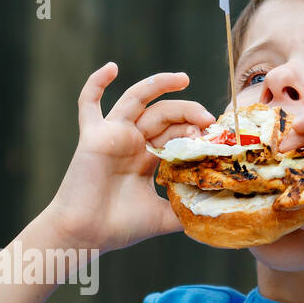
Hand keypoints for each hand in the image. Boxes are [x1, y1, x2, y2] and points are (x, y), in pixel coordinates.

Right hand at [42, 63, 214, 252]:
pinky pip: (88, 104)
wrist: (86, 235)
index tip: (214, 136)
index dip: (195, 130)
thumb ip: (185, 209)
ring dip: (159, 84)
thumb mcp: (161, 217)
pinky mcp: (93, 135)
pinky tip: (111, 67)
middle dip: (187, 111)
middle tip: (207, 119)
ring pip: (137, 99)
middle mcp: (132, 142)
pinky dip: (96, 83)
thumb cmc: (118, 227)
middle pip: (164, 114)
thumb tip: (217, 212)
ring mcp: (113, 136)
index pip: (176, 132)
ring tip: (182, 78)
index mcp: (147, 158)